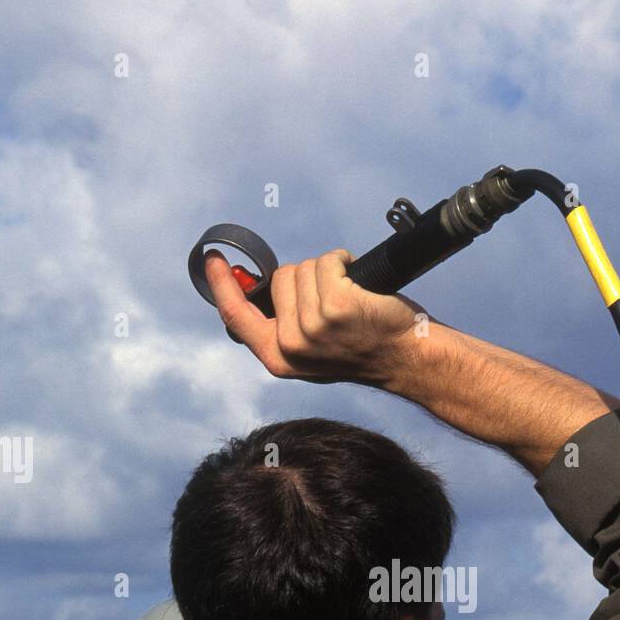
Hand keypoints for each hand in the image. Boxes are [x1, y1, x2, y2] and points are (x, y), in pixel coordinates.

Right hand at [204, 248, 424, 386]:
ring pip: (303, 269)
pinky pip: (328, 261)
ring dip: (328, 271)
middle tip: (335, 304)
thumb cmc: (363, 347)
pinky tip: (360, 286)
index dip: (221, 286)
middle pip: (279, 279)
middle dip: (305, 278)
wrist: (406, 359)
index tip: (212, 260)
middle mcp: (291, 346)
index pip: (236, 316)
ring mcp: (312, 327)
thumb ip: (282, 327)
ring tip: (351, 299)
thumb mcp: (312, 351)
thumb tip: (260, 290)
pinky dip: (344, 262)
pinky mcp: (336, 308)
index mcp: (277, 358)